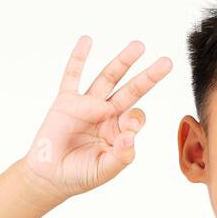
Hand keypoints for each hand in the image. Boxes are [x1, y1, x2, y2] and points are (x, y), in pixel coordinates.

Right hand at [22, 36, 172, 198]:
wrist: (50, 177)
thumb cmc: (80, 175)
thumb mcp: (105, 170)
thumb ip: (121, 156)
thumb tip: (131, 136)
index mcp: (119, 130)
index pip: (135, 116)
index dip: (135, 119)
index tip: (128, 129)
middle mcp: (107, 114)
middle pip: (131, 90)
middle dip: (148, 76)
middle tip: (167, 62)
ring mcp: (87, 105)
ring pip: (108, 78)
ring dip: (122, 61)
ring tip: (139, 46)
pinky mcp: (66, 101)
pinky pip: (72, 76)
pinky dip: (78, 58)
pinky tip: (87, 40)